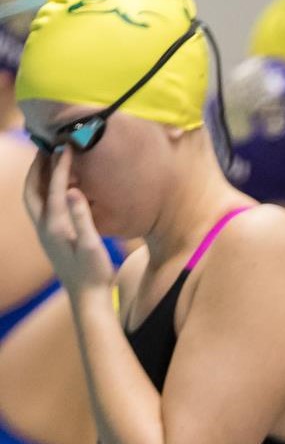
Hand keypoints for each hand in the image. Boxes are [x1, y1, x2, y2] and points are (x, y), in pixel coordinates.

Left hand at [22, 151, 115, 296]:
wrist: (87, 298)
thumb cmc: (94, 272)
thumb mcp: (92, 244)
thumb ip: (82, 216)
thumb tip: (72, 190)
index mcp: (54, 226)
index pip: (54, 188)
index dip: (59, 166)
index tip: (66, 146)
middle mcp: (44, 227)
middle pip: (32, 190)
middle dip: (37, 168)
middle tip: (46, 148)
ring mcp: (46, 233)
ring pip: (33, 198)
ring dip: (37, 178)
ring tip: (47, 162)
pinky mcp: (51, 237)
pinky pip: (42, 207)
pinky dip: (44, 191)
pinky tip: (57, 188)